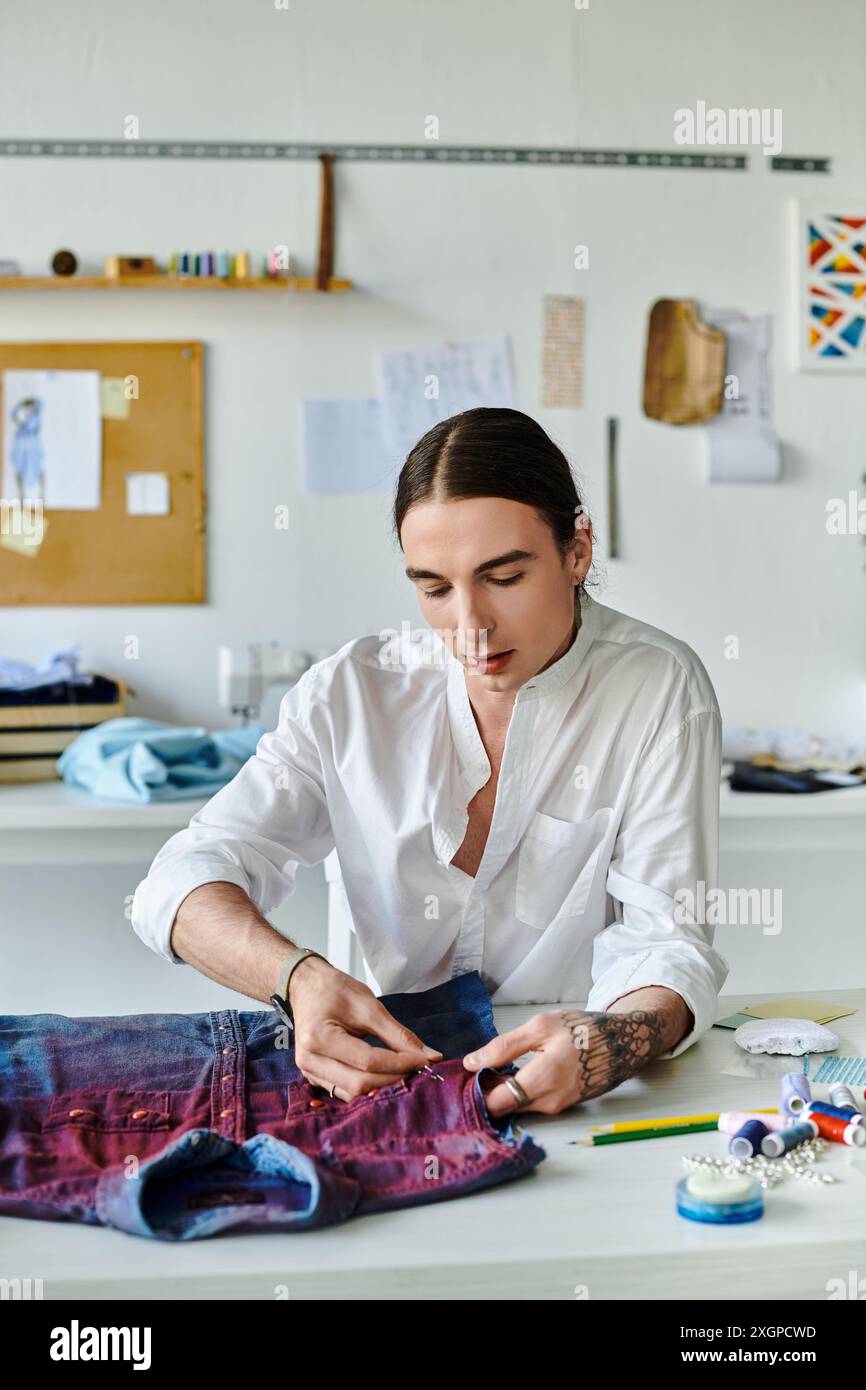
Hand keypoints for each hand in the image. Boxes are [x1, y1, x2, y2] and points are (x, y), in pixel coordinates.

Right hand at [288, 957, 443, 1100]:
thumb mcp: (369, 1005)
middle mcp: (309, 1060)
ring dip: (382, 1087)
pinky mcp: (314, 1077)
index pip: (367, 1061)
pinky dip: (368, 1087)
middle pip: (360, 1084)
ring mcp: (309, 1072)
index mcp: (319, 1037)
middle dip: (394, 1079)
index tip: (425, 1060)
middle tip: (418, 1068)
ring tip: (404, 1072)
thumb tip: (429, 1056)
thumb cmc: (334, 990)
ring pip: (353, 1093)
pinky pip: (345, 1092)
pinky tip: (385, 1076)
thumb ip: (398, 1034)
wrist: (306, 986)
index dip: (400, 1063)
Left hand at [463, 1008, 665, 1117]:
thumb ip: (504, 1047)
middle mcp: (549, 1102)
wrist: (624, 1042)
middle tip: (471, 1072)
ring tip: (491, 1070)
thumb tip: (472, 1063)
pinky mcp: (563, 1106)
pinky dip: (519, 1092)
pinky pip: (532, 1103)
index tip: (460, 1080)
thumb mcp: (541, 1027)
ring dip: (501, 1092)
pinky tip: (513, 1074)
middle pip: (504, 1107)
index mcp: (542, 1080)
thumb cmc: (582, 1029)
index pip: (496, 1103)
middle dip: (485, 1093)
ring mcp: (558, 1107)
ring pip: (518, 1106)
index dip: (474, 1094)